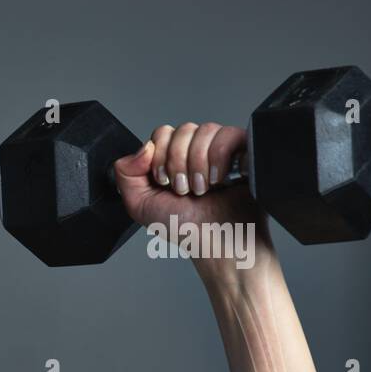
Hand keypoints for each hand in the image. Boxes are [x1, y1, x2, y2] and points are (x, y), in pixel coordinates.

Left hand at [112, 123, 271, 255]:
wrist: (218, 241)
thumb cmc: (184, 228)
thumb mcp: (140, 205)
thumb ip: (126, 174)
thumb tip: (143, 147)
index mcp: (172, 159)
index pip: (162, 134)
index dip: (160, 157)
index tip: (164, 182)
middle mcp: (196, 151)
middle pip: (183, 130)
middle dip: (179, 164)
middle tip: (185, 190)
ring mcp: (221, 150)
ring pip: (206, 130)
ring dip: (199, 165)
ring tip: (203, 189)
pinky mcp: (244, 150)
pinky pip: (230, 134)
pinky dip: (221, 158)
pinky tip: (222, 180)